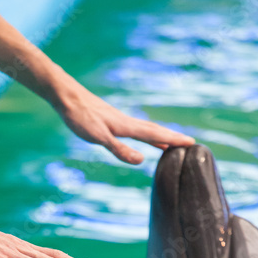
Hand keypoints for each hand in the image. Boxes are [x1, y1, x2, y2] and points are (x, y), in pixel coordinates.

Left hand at [55, 81, 194, 163]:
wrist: (66, 96)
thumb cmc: (80, 117)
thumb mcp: (98, 138)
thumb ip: (120, 149)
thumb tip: (142, 161)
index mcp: (126, 126)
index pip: (154, 135)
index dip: (172, 140)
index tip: (191, 143)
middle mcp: (127, 122)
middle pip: (154, 131)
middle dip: (172, 138)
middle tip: (190, 143)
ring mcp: (120, 121)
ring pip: (146, 130)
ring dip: (161, 136)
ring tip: (173, 144)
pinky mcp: (112, 121)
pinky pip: (136, 130)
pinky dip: (147, 135)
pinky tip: (146, 139)